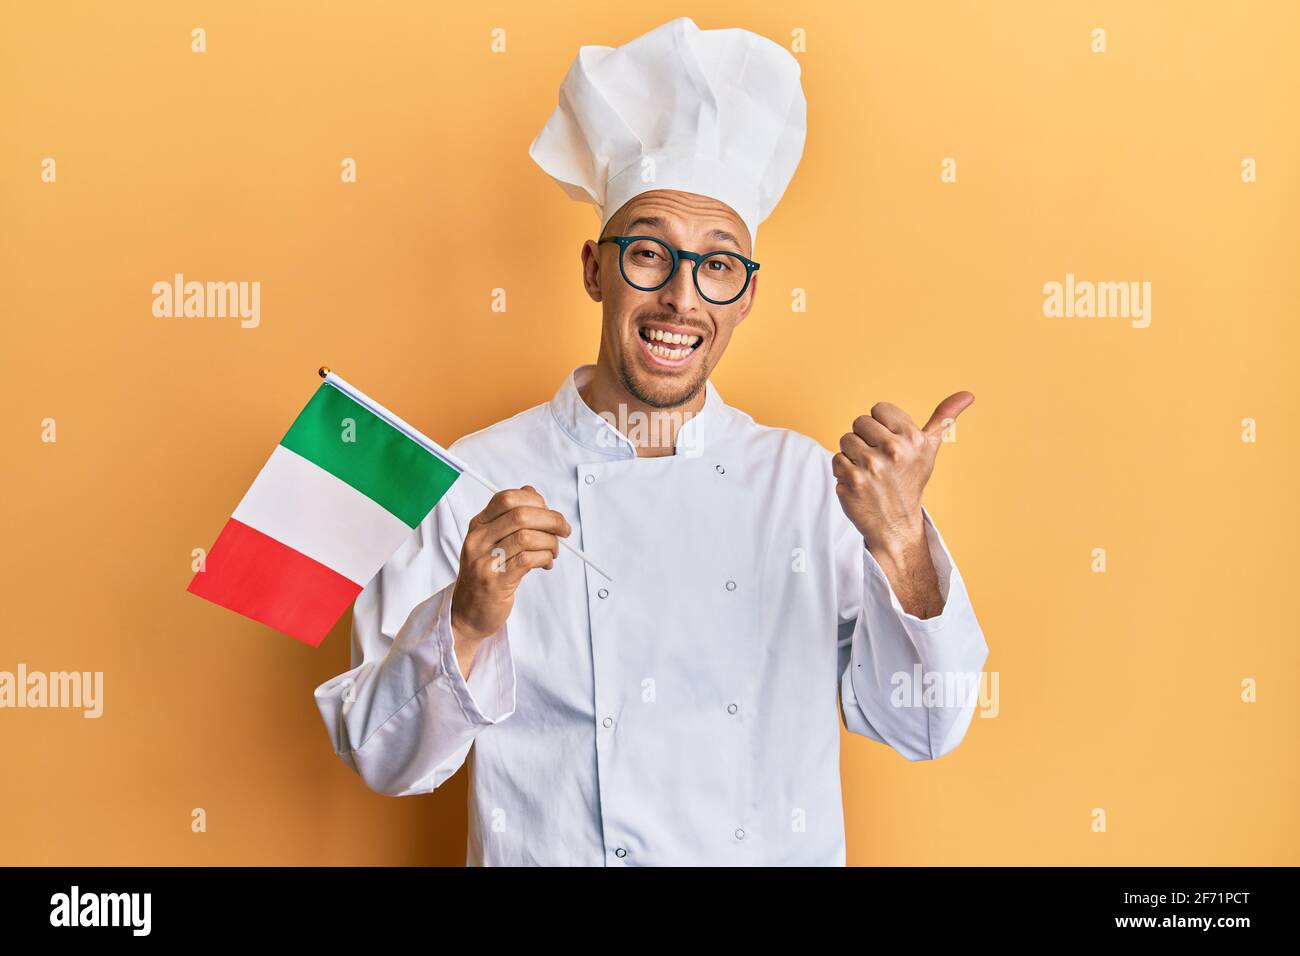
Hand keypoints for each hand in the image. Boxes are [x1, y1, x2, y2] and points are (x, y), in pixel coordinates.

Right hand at [450, 485, 570, 653]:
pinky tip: (546, 563)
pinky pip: (528, 560)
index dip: (535, 501)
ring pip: (526, 537)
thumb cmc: (485, 574)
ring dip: (550, 542)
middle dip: (551, 520)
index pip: (507, 498)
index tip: (549, 512)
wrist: (466, 612)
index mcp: (478, 525)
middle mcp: (478, 540)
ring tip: (553, 551)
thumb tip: (532, 493)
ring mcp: (485, 561)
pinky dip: (545, 558)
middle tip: (563, 530)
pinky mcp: (495, 582)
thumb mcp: (491, 541)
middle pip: (520, 515)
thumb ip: (510, 517)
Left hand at [832, 392, 972, 592]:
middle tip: (878, 461)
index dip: (881, 426)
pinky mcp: (851, 480)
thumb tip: (968, 394)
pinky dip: (843, 471)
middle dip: (865, 439)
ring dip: (853, 455)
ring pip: (846, 439)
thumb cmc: (910, 481)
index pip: (879, 409)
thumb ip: (944, 419)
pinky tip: (858, 483)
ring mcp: (872, 466)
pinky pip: (836, 459)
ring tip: (868, 472)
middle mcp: (894, 450)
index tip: (889, 444)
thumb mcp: (929, 450)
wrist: (896, 524)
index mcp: (913, 438)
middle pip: (859, 422)